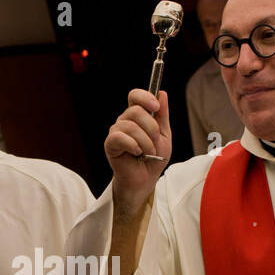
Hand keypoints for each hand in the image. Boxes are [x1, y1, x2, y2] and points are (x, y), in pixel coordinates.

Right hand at [103, 89, 170, 219]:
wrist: (146, 179)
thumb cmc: (154, 158)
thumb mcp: (164, 135)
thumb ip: (163, 115)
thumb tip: (162, 94)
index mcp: (137, 116)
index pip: (135, 96)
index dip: (145, 97)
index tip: (156, 107)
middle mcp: (124, 121)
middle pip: (136, 111)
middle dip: (151, 128)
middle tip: (155, 142)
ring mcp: (116, 132)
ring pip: (130, 126)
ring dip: (145, 142)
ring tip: (148, 153)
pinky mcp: (110, 144)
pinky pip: (120, 137)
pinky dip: (133, 145)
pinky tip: (137, 153)